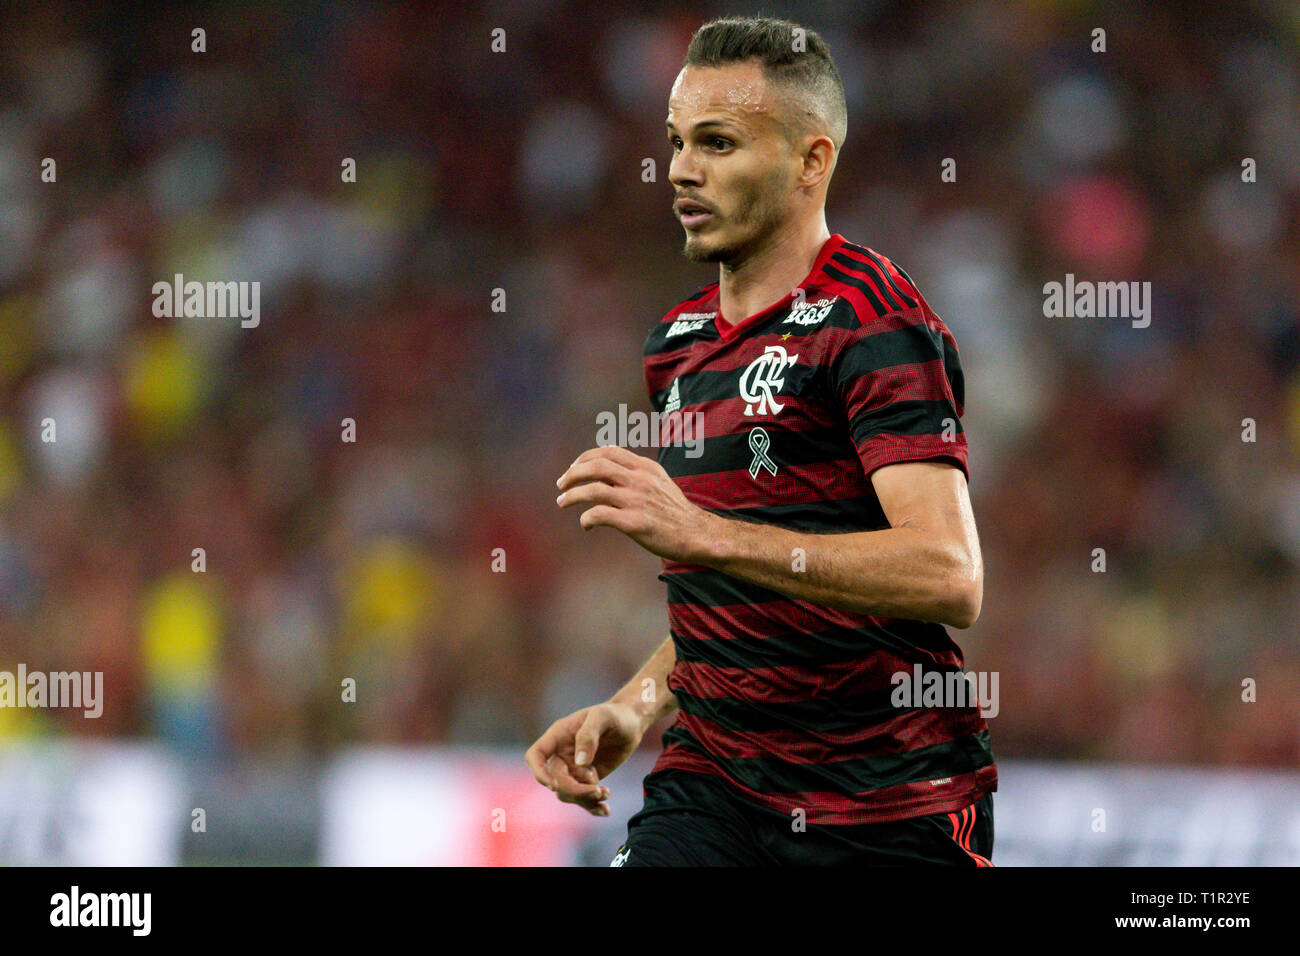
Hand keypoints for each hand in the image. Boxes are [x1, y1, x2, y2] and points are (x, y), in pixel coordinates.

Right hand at [524, 701, 646, 816]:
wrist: (632, 723)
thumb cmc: (615, 715)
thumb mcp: (603, 717)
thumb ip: (588, 736)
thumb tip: (580, 762)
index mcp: (558, 736)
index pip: (536, 755)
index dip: (539, 772)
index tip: (554, 785)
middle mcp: (562, 754)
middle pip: (556, 780)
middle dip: (575, 790)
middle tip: (598, 791)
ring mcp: (574, 768)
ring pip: (568, 793)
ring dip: (585, 799)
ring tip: (606, 793)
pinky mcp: (587, 779)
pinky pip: (583, 798)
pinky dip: (592, 806)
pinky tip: (605, 810)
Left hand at [556, 445, 715, 562]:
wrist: (697, 534)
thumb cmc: (676, 512)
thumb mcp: (660, 482)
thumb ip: (637, 474)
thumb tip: (610, 471)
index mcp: (645, 467)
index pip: (608, 451)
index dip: (585, 457)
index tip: (574, 468)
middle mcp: (639, 480)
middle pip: (596, 466)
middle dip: (572, 473)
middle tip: (561, 485)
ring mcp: (636, 500)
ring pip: (592, 490)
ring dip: (571, 496)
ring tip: (561, 502)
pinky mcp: (634, 523)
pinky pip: (599, 515)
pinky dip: (586, 519)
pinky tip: (586, 524)